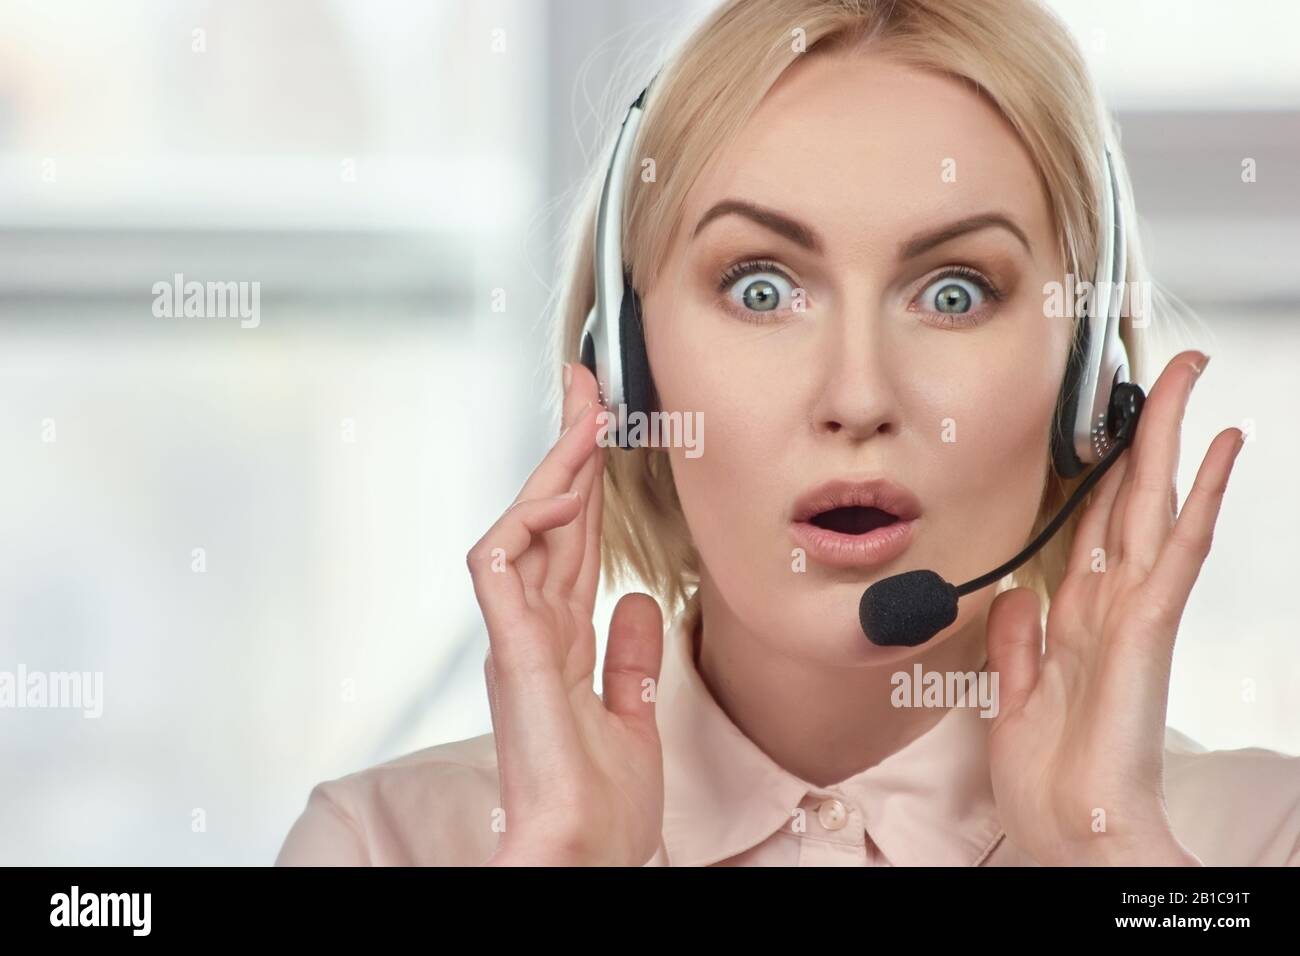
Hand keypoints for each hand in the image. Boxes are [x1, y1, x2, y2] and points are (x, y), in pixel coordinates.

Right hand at [469, 361, 665, 866]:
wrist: (586, 852)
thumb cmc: (600, 805)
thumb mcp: (632, 714)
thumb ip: (630, 658)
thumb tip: (636, 603)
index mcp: (561, 640)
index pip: (571, 540)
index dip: (585, 482)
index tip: (601, 426)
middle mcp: (535, 628)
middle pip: (549, 519)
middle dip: (568, 449)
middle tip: (586, 387)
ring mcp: (519, 636)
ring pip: (523, 528)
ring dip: (553, 468)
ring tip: (585, 416)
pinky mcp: (512, 651)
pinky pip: (500, 568)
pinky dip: (526, 523)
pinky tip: (562, 491)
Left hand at [985, 349, 1241, 865]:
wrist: (1072, 834)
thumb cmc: (1051, 780)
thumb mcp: (1011, 699)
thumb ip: (1015, 643)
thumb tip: (1013, 593)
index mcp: (1076, 619)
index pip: (1091, 525)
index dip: (1098, 472)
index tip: (1101, 428)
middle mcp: (1110, 605)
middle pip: (1129, 499)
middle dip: (1144, 433)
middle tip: (1162, 373)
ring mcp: (1136, 612)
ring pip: (1156, 505)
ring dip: (1172, 440)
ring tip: (1188, 381)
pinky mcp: (1150, 629)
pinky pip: (1177, 549)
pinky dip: (1198, 497)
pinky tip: (1216, 451)